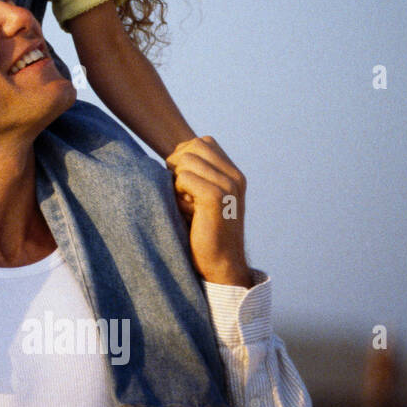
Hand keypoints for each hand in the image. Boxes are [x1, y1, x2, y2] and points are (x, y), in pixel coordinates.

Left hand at [165, 136, 251, 287]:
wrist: (221, 264)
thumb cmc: (204, 232)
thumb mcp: (203, 198)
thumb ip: (196, 176)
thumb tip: (171, 157)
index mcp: (234, 174)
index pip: (203, 142)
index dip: (183, 155)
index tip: (181, 180)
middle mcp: (235, 177)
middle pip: (193, 146)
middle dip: (176, 164)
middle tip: (179, 191)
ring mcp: (228, 186)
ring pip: (186, 160)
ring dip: (176, 180)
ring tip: (184, 203)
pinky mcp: (215, 198)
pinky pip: (183, 178)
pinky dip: (177, 192)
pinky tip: (185, 210)